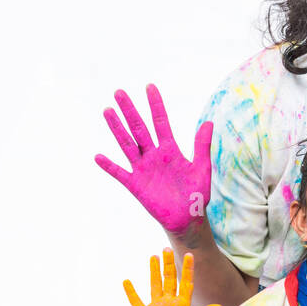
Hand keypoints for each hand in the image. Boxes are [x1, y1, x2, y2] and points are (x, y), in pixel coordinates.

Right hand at [96, 84, 212, 234]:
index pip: (161, 123)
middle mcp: (154, 155)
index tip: (150, 87)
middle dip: (130, 111)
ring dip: (117, 129)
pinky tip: (98, 156)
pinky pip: (120, 173)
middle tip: (119, 92)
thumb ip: (202, 147)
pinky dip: (109, 166)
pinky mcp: (135, 185)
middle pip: (139, 128)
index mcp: (170, 150)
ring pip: (127, 144)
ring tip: (107, 111)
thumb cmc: (196, 194)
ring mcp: (143, 169)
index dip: (156, 106)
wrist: (188, 218)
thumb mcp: (202, 169)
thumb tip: (208, 123)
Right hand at [124, 249, 221, 305]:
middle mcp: (169, 303)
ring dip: (154, 271)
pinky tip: (127, 281)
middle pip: (169, 279)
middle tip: (167, 248)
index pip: (186, 283)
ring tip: (153, 256)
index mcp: (182, 305)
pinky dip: (131, 292)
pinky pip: (136, 301)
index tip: (189, 254)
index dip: (188, 269)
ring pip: (155, 285)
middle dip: (169, 264)